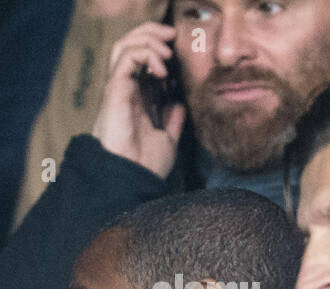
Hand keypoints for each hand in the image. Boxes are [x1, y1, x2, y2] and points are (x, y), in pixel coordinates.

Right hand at [91, 22, 184, 178]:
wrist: (133, 178)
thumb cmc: (145, 164)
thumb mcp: (168, 140)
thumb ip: (173, 121)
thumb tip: (180, 105)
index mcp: (138, 98)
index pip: (144, 60)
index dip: (160, 49)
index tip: (181, 52)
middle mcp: (127, 89)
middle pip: (131, 46)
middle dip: (152, 34)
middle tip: (173, 36)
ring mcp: (120, 88)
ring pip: (124, 46)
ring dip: (148, 40)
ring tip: (168, 51)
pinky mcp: (115, 90)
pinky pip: (125, 59)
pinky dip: (144, 54)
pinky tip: (162, 68)